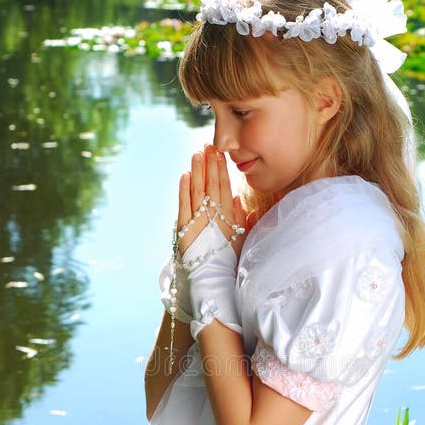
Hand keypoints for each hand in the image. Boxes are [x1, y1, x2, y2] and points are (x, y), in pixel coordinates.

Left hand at [177, 144, 246, 258]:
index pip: (225, 186)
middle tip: (209, 145)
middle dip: (211, 163)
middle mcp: (214, 215)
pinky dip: (184, 188)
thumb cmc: (228, 260)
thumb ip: (240, 218)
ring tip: (197, 153)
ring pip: (198, 189)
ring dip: (198, 170)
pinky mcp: (184, 227)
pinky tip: (185, 174)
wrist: (212, 279)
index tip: (220, 153)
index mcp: (229, 217)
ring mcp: (198, 220)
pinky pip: (184, 203)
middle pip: (212, 184)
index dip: (222, 168)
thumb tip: (239, 199)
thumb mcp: (240, 239)